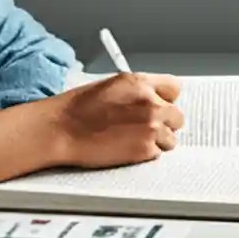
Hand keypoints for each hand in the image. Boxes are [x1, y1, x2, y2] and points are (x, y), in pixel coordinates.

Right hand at [52, 72, 184, 167]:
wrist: (61, 130)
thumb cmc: (77, 109)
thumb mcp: (111, 86)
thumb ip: (137, 91)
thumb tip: (153, 98)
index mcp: (140, 83)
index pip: (174, 87)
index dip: (167, 98)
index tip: (163, 104)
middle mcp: (150, 103)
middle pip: (177, 116)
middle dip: (164, 122)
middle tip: (145, 127)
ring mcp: (151, 127)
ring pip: (170, 138)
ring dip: (156, 140)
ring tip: (131, 139)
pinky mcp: (145, 149)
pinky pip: (157, 153)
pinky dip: (145, 154)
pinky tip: (126, 148)